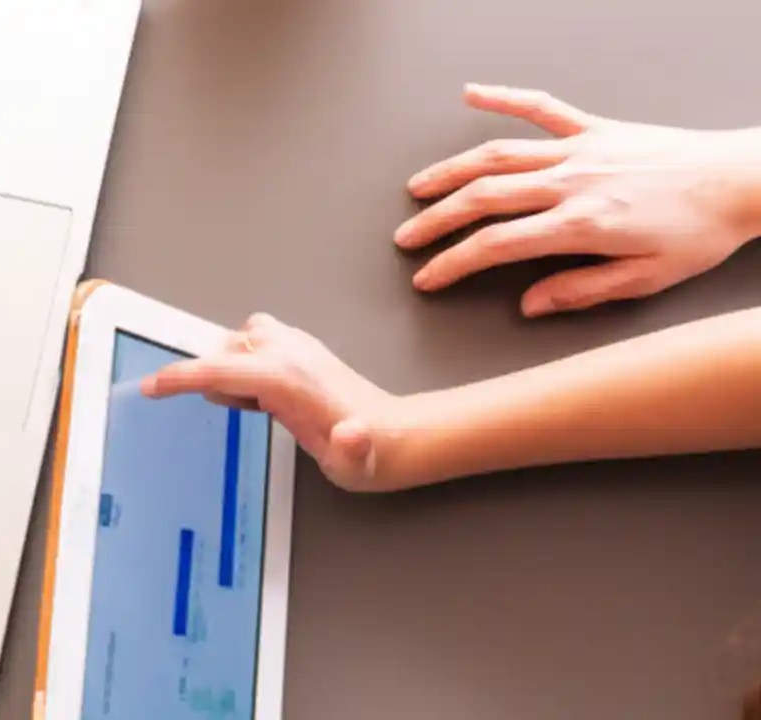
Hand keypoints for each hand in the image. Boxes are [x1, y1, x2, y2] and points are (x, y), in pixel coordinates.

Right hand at [140, 313, 415, 491]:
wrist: (396, 436)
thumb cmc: (368, 454)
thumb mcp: (358, 461)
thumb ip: (352, 447)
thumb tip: (351, 433)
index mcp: (288, 377)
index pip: (220, 368)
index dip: (180, 378)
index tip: (149, 387)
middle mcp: (289, 352)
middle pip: (223, 350)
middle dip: (213, 377)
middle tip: (244, 412)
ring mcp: (295, 346)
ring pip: (237, 340)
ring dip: (230, 367)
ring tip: (255, 406)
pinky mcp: (299, 349)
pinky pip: (253, 342)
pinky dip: (245, 363)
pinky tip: (263, 397)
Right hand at [395, 84, 760, 316]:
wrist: (742, 181)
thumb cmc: (700, 233)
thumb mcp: (646, 279)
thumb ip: (582, 290)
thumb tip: (530, 304)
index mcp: (581, 224)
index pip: (496, 245)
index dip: (453, 263)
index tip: (427, 277)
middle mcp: (572, 182)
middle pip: (484, 198)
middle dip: (437, 220)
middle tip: (407, 238)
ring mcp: (580, 149)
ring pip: (499, 155)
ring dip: (452, 171)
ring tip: (418, 187)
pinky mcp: (596, 128)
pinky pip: (542, 108)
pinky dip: (504, 97)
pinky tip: (471, 93)